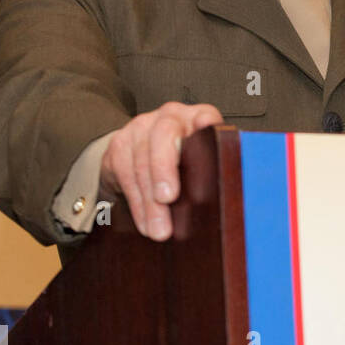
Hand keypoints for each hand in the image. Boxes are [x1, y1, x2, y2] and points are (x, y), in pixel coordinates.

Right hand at [100, 102, 223, 239]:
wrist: (146, 152)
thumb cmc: (187, 161)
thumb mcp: (206, 162)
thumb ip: (216, 170)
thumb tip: (224, 202)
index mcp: (199, 117)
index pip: (205, 117)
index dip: (205, 126)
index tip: (204, 137)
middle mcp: (170, 116)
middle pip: (164, 135)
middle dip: (163, 168)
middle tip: (167, 198)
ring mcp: (142, 126)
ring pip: (141, 160)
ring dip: (149, 199)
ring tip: (159, 229)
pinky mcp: (120, 143)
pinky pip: (124, 172)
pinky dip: (136, 202)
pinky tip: (144, 221)